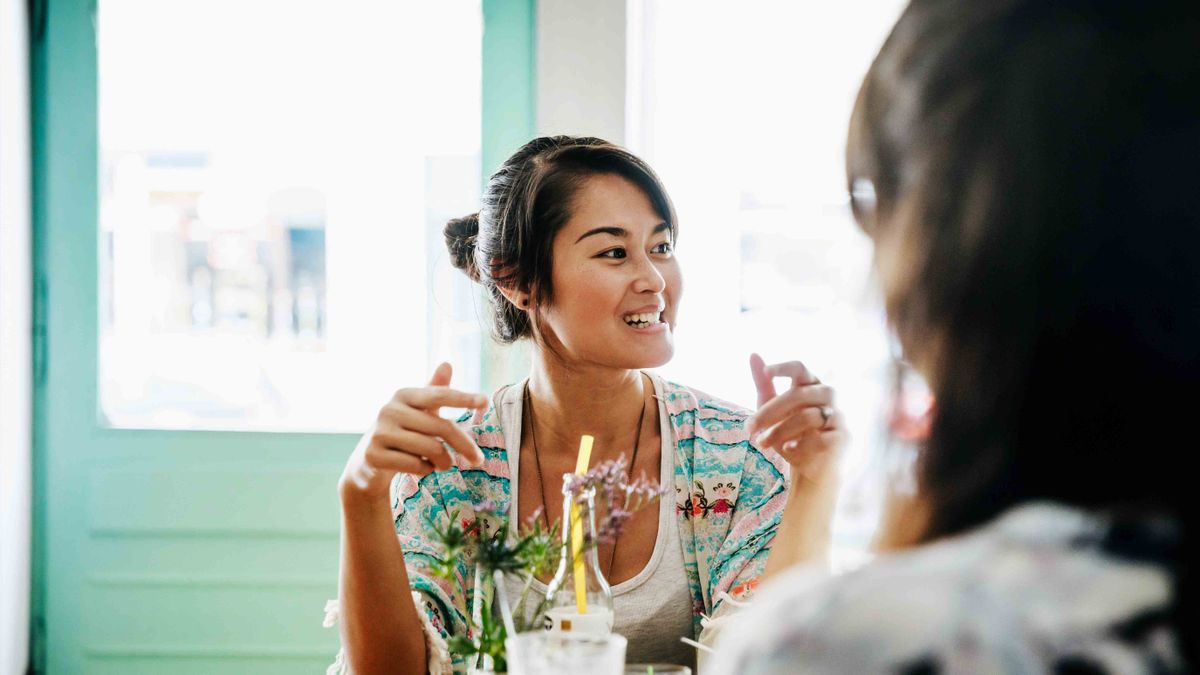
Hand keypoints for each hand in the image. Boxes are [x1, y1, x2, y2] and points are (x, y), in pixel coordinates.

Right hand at [339, 362, 487, 501]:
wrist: (368, 460)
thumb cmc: (402, 431)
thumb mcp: (418, 410)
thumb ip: (434, 390)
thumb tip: (447, 363)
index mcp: (404, 395)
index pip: (439, 394)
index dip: (463, 398)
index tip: (485, 401)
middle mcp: (389, 409)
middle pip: (441, 427)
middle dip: (464, 446)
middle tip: (478, 460)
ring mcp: (380, 432)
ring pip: (431, 449)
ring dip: (444, 461)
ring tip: (444, 464)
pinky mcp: (374, 455)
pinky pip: (416, 465)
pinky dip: (426, 470)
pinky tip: (422, 468)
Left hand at [747, 353, 844, 483]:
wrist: (810, 467)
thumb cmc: (791, 433)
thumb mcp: (772, 408)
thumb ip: (763, 384)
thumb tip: (753, 354)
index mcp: (811, 385)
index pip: (800, 368)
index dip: (784, 368)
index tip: (766, 372)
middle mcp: (828, 396)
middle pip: (798, 395)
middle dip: (769, 412)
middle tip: (748, 428)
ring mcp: (837, 416)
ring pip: (807, 417)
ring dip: (779, 431)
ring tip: (762, 444)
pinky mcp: (843, 437)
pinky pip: (820, 438)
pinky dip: (800, 444)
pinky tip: (788, 449)